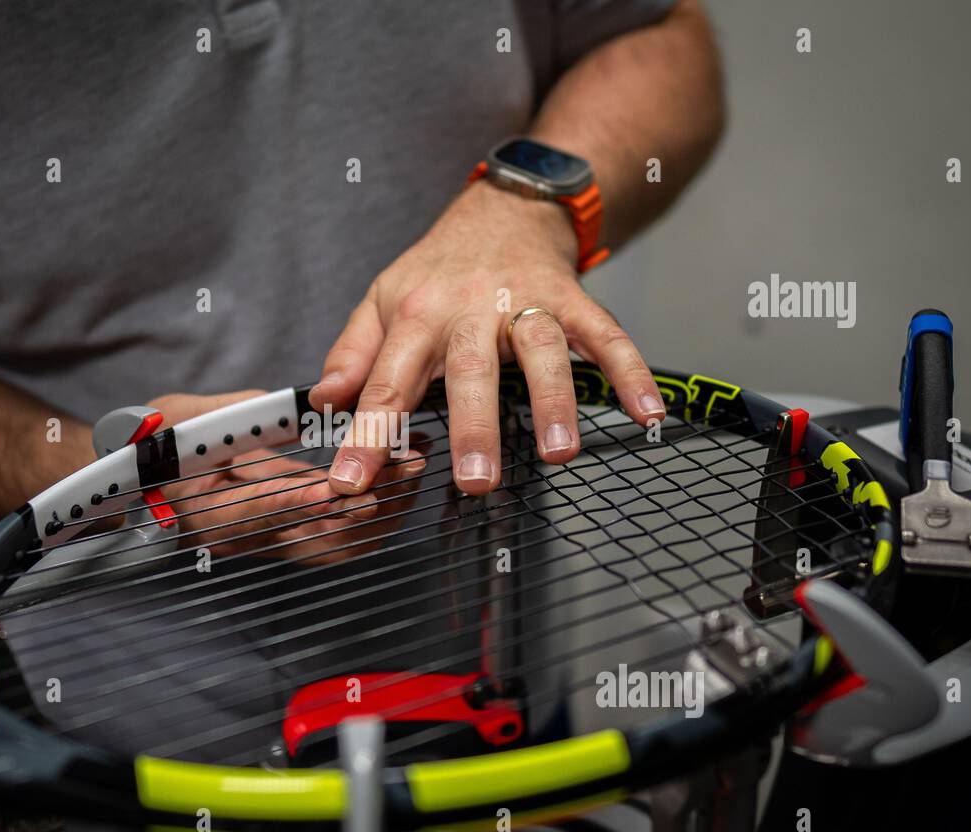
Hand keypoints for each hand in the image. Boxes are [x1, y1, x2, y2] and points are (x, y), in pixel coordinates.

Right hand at [148, 391, 428, 563]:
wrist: (150, 470)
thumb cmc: (165, 442)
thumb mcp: (191, 418)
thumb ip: (242, 418)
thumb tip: (296, 413)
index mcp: (211, 513)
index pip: (261, 513)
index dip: (300, 504)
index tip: (336, 490)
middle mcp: (246, 538)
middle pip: (317, 540)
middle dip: (367, 505)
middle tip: (404, 468)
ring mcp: (272, 540)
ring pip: (339, 544)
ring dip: (383, 509)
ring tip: (413, 467)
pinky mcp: (293, 534)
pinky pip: (342, 535)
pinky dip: (376, 510)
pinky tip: (400, 479)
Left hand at [310, 180, 665, 497]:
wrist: (504, 208)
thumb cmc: (439, 268)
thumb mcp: (381, 300)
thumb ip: (352, 354)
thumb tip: (324, 402)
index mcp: (417, 315)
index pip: (386, 384)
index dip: (366, 438)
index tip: (352, 484)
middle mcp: (471, 309)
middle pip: (471, 370)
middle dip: (474, 427)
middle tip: (473, 482)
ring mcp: (527, 302)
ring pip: (543, 351)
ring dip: (554, 401)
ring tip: (560, 453)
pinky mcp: (573, 300)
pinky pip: (607, 336)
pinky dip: (630, 372)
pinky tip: (647, 411)